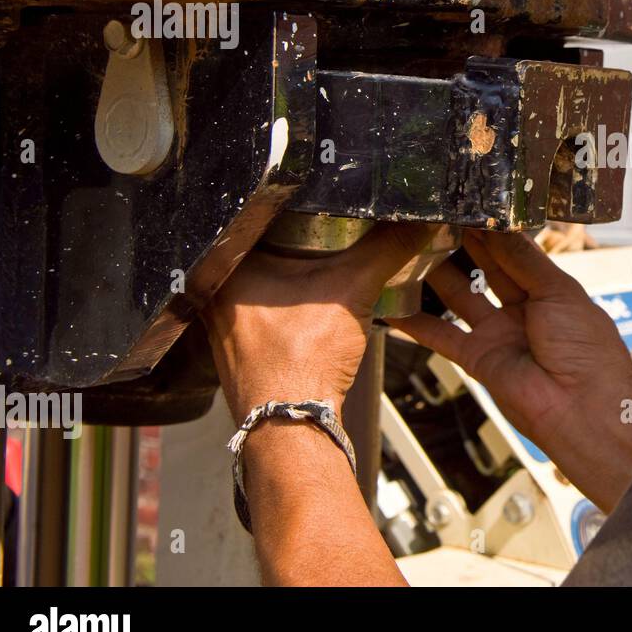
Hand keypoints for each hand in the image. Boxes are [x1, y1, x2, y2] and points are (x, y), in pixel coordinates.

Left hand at [202, 222, 431, 422]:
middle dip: (294, 244)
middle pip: (261, 251)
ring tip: (319, 271)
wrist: (293, 424)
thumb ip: (386, 248)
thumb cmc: (304, 360)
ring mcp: (223, 326)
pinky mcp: (239, 350)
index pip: (259, 218)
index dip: (293, 210)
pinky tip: (308, 312)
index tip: (319, 207)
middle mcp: (216, 295)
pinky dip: (286, 308)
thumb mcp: (354, 288)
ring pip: (262, 284)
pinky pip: (264, 313)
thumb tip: (415, 222)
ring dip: (288, 279)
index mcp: (228, 268)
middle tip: (325, 234)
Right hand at [387, 229, 631, 511]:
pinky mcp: (478, 359)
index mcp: (550, 289)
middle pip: (485, 269)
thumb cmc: (586, 347)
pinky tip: (394, 304)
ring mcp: (499, 334)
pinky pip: (442, 336)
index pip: (514, 251)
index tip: (467, 203)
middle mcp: (523, 309)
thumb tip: (498, 224)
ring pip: (460, 296)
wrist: (582, 409)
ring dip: (437, 275)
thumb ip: (523, 259)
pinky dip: (417, 324)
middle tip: (433, 216)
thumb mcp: (559, 292)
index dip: (491, 229)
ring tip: (410, 244)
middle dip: (462, 244)